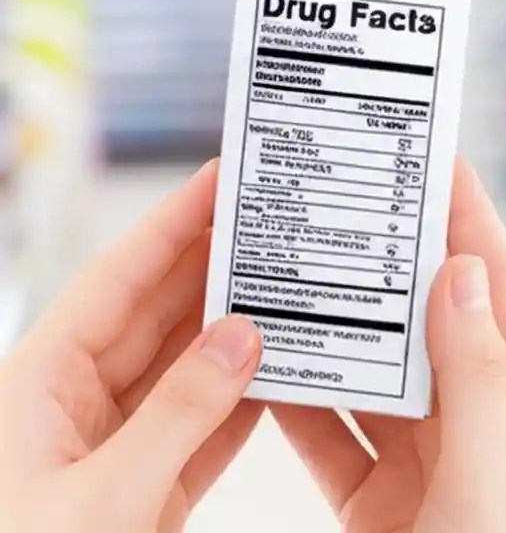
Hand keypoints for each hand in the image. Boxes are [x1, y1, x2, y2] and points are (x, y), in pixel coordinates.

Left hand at [0, 160, 264, 531]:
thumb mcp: (104, 498)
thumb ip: (180, 414)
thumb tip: (242, 338)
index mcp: (38, 385)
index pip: (117, 283)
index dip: (171, 225)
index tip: (223, 179)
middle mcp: (74, 405)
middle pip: (156, 314)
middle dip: (215, 266)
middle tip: (276, 222)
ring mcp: (113, 447)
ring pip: (185, 368)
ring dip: (238, 330)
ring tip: (296, 286)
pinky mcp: (145, 489)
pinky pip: (203, 425)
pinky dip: (246, 398)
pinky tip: (285, 371)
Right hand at [272, 161, 505, 532]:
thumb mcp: (490, 478)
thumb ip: (475, 379)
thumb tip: (462, 272)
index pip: (502, 294)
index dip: (474, 224)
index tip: (440, 163)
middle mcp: (481, 425)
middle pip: (431, 326)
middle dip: (388, 268)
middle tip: (346, 204)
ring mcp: (429, 462)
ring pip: (374, 377)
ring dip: (335, 331)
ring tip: (291, 273)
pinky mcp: (377, 499)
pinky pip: (330, 435)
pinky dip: (298, 401)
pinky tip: (268, 365)